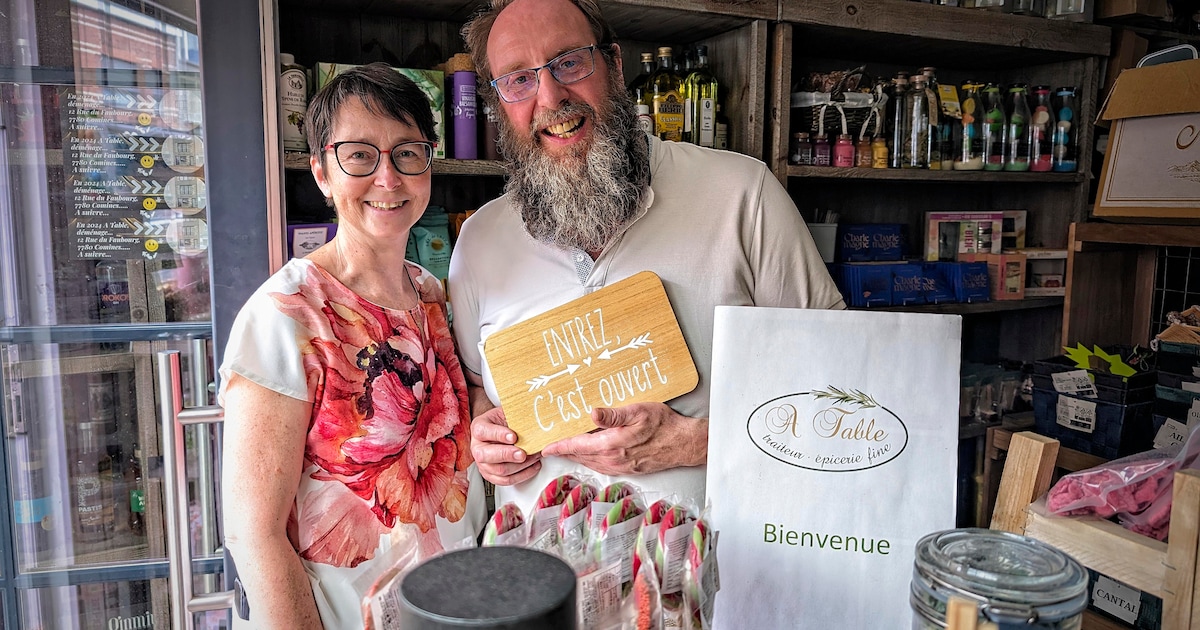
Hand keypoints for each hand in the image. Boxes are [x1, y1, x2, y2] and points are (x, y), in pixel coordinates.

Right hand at [470, 406, 541, 485]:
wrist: (500, 429)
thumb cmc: (504, 421)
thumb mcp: (507, 412)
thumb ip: (514, 415)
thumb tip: (532, 418)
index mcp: (478, 428)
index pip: (483, 432)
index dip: (499, 435)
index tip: (514, 436)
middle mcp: (477, 447)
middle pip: (486, 455)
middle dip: (507, 455)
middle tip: (522, 453)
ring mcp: (483, 464)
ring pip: (499, 470)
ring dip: (520, 466)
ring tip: (534, 457)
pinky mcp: (491, 475)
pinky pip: (506, 480)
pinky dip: (522, 475)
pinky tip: (533, 466)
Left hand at [541, 402, 706, 475]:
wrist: (683, 444)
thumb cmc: (663, 424)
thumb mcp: (638, 411)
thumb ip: (613, 414)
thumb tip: (591, 413)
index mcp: (611, 445)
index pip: (577, 447)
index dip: (559, 447)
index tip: (545, 448)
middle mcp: (613, 460)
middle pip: (580, 457)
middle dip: (564, 452)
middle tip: (551, 446)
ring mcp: (620, 467)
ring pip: (590, 463)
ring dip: (577, 457)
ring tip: (566, 449)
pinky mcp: (628, 469)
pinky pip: (602, 466)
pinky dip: (590, 460)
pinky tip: (590, 454)